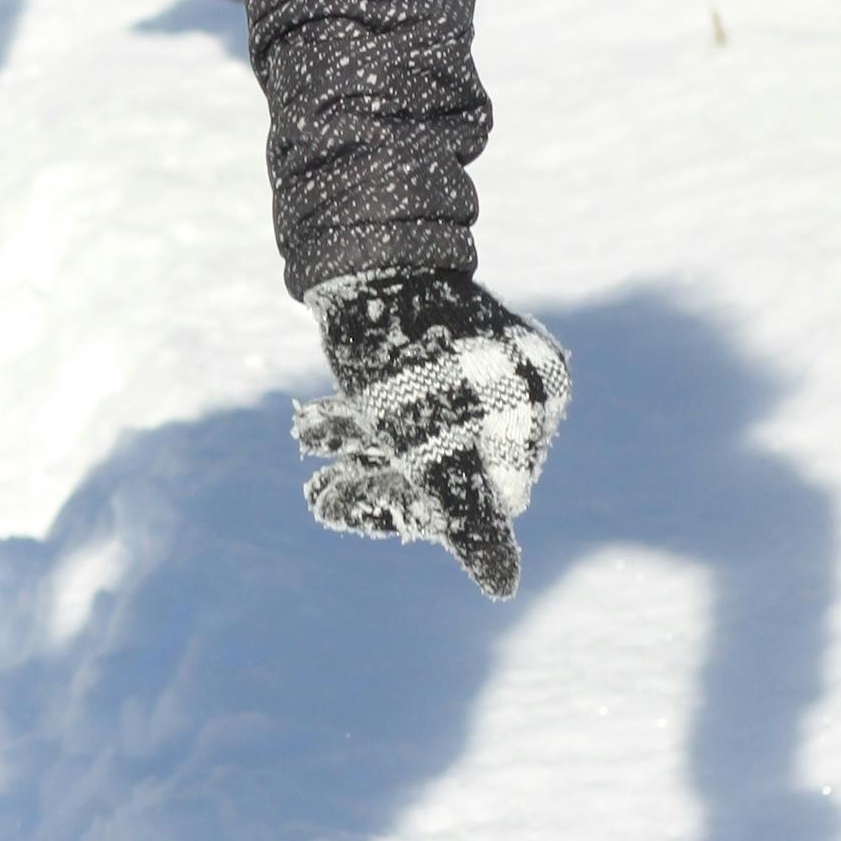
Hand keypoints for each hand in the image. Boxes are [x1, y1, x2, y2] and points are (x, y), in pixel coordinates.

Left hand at [295, 270, 568, 601]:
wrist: (370, 253)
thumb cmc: (411, 362)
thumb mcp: (438, 453)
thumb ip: (470, 520)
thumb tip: (503, 588)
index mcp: (534, 407)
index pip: (477, 495)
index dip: (410, 514)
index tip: (351, 511)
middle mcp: (509, 388)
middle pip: (438, 465)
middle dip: (372, 485)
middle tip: (317, 497)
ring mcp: (468, 368)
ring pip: (410, 432)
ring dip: (353, 449)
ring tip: (306, 444)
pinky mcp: (428, 349)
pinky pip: (401, 398)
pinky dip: (356, 417)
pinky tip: (309, 424)